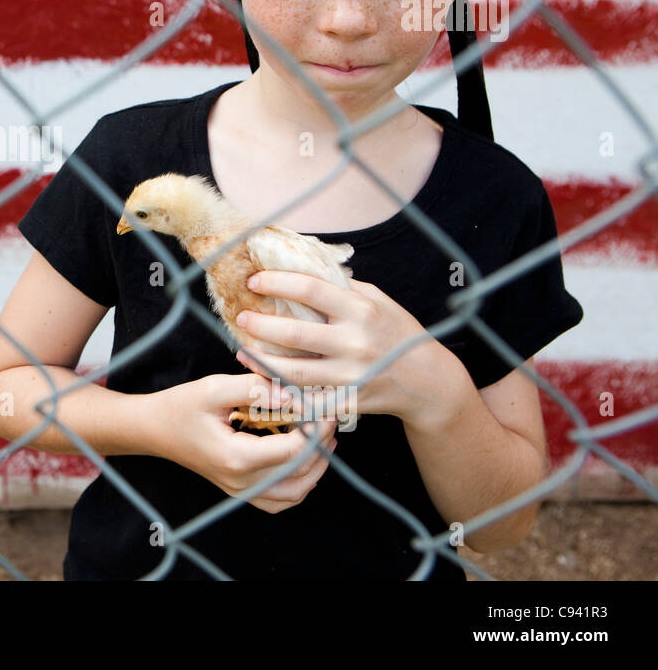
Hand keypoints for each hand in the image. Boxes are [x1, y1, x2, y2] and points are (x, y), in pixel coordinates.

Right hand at [150, 374, 338, 514]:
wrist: (152, 429)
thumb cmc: (180, 407)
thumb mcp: (214, 388)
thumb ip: (255, 388)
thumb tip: (292, 395)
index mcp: (237, 457)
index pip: (293, 450)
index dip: (316, 428)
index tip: (324, 407)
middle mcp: (241, 482)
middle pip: (300, 474)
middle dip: (321, 446)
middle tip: (328, 419)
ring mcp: (240, 491)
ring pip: (295, 493)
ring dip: (315, 467)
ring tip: (321, 439)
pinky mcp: (239, 490)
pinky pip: (279, 499)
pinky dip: (298, 484)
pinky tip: (301, 459)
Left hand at [234, 270, 453, 426]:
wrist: (428, 382)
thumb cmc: (398, 333)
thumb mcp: (379, 301)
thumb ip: (343, 287)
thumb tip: (301, 267)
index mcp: (361, 310)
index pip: (309, 289)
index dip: (276, 282)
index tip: (254, 281)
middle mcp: (355, 342)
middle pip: (294, 334)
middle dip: (260, 325)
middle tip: (241, 317)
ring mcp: (351, 376)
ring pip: (294, 372)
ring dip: (262, 361)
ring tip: (243, 351)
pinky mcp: (349, 402)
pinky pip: (308, 400)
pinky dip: (284, 393)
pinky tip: (266, 383)